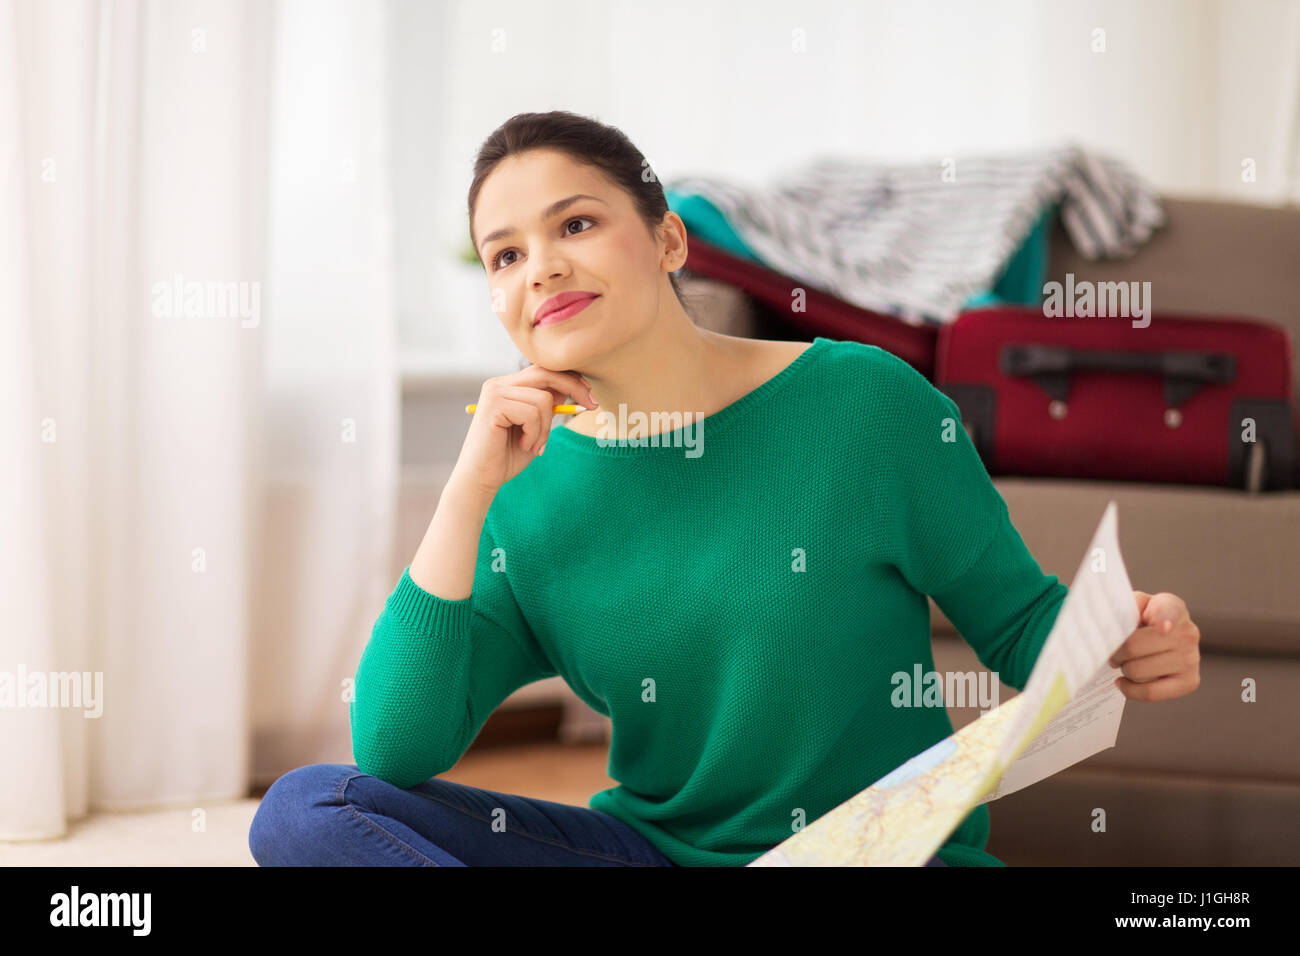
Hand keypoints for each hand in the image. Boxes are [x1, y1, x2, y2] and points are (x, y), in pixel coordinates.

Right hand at [451, 364, 597, 495]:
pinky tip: (524, 445)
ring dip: (546, 428)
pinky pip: (532, 413)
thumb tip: (570, 387)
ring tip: (535, 445)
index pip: (544, 370)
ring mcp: (494, 392)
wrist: (481, 479)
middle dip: (574, 388)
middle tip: (592, 406)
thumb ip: (547, 407)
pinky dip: (535, 434)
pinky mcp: (493, 405)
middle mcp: (499, 384)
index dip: (570, 379)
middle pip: (545, 373)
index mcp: (508, 386)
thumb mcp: (536, 428)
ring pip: (543, 400)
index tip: (590, 395)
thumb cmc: (507, 457)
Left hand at [1108, 590, 1200, 701]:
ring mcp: (1191, 659)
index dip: (1165, 619)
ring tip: (1126, 662)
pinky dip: (1130, 690)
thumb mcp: (1134, 604)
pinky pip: (1150, 693)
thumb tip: (1113, 623)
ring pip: (1137, 672)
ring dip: (1124, 669)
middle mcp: (1187, 633)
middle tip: (1114, 651)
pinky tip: (1124, 682)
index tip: (1163, 626)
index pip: (1170, 611)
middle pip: (1133, 648)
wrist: (1164, 635)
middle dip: (1115, 652)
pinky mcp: (1189, 682)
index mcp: (1172, 607)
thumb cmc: (1143, 618)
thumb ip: (1125, 606)